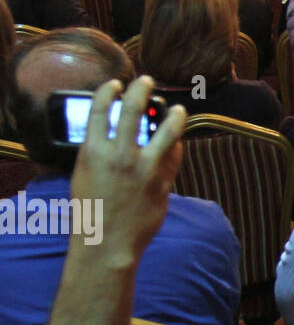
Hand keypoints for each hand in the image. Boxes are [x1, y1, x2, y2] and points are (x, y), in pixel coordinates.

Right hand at [71, 77, 188, 267]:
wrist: (106, 243)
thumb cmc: (91, 211)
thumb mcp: (84, 176)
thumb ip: (98, 152)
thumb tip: (110, 131)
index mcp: (93, 152)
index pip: (98, 109)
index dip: (108, 91)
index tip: (115, 83)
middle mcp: (119, 154)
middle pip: (133, 108)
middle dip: (141, 88)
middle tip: (146, 80)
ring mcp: (144, 166)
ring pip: (167, 128)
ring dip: (173, 114)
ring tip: (177, 109)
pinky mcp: (163, 179)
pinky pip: (176, 153)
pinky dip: (177, 145)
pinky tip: (177, 142)